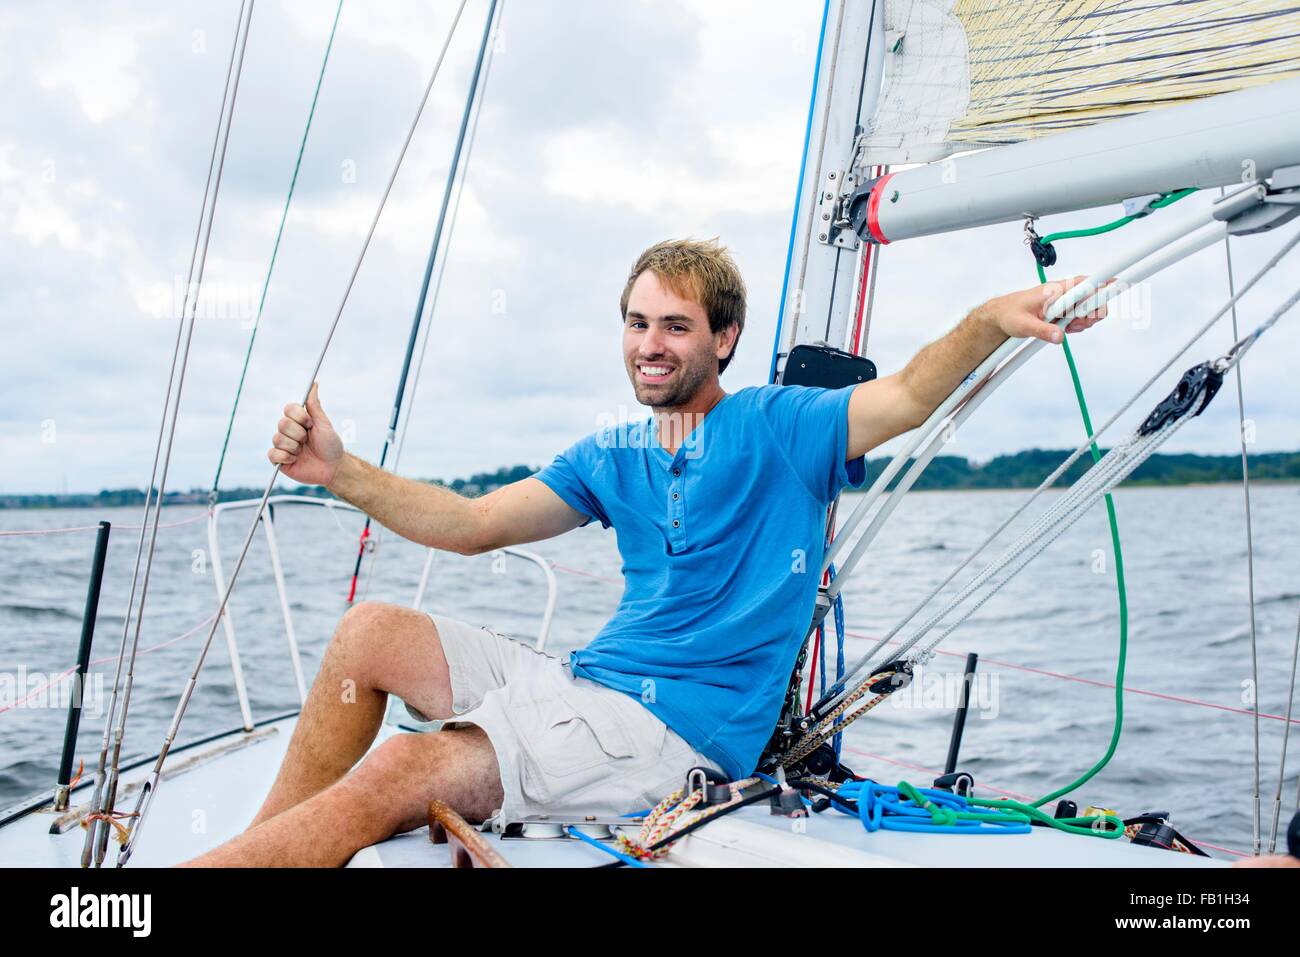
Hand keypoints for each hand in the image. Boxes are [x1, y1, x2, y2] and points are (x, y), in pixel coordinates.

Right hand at [268, 382, 343, 486]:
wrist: (333, 467)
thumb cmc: (330, 445)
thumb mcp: (323, 423)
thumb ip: (314, 405)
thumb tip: (314, 384)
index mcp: (298, 420)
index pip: (288, 409)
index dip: (300, 417)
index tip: (311, 424)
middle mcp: (288, 431)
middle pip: (282, 424)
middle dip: (299, 434)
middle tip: (308, 441)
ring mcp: (282, 445)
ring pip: (278, 439)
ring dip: (295, 447)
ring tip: (303, 452)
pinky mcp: (279, 460)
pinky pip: (273, 454)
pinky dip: (286, 457)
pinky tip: (295, 460)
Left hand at [979, 275, 1108, 344]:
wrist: (1001, 316)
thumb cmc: (1010, 314)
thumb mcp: (1023, 325)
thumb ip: (1043, 331)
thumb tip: (1060, 336)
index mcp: (1056, 290)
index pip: (1084, 283)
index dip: (1102, 283)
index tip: (1117, 283)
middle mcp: (1064, 293)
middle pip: (1094, 299)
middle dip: (1091, 314)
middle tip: (1074, 325)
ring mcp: (1066, 302)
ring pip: (1089, 311)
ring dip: (1082, 322)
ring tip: (1062, 329)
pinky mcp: (1065, 311)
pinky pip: (1080, 318)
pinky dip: (1076, 326)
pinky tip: (1062, 330)